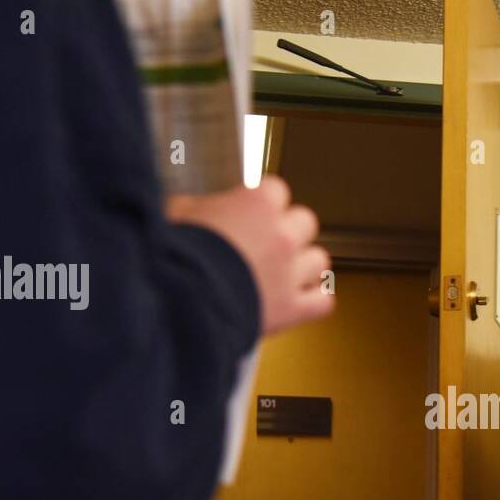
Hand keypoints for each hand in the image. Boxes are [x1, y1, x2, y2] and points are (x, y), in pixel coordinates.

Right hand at [165, 176, 333, 335]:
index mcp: (258, 204)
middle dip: (289, 231)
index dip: (263, 204)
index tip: (252, 214)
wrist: (180, 299)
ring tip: (284, 273)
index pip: (276, 191)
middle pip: (305, 222)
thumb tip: (198, 209)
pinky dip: (314, 301)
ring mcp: (291, 273)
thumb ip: (200, 207)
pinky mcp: (293, 308)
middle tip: (268, 243)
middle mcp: (282, 235)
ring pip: (319, 261)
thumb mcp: (178, 214)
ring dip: (304, 266)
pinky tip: (300, 300)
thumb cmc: (176, 256)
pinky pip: (323, 301)